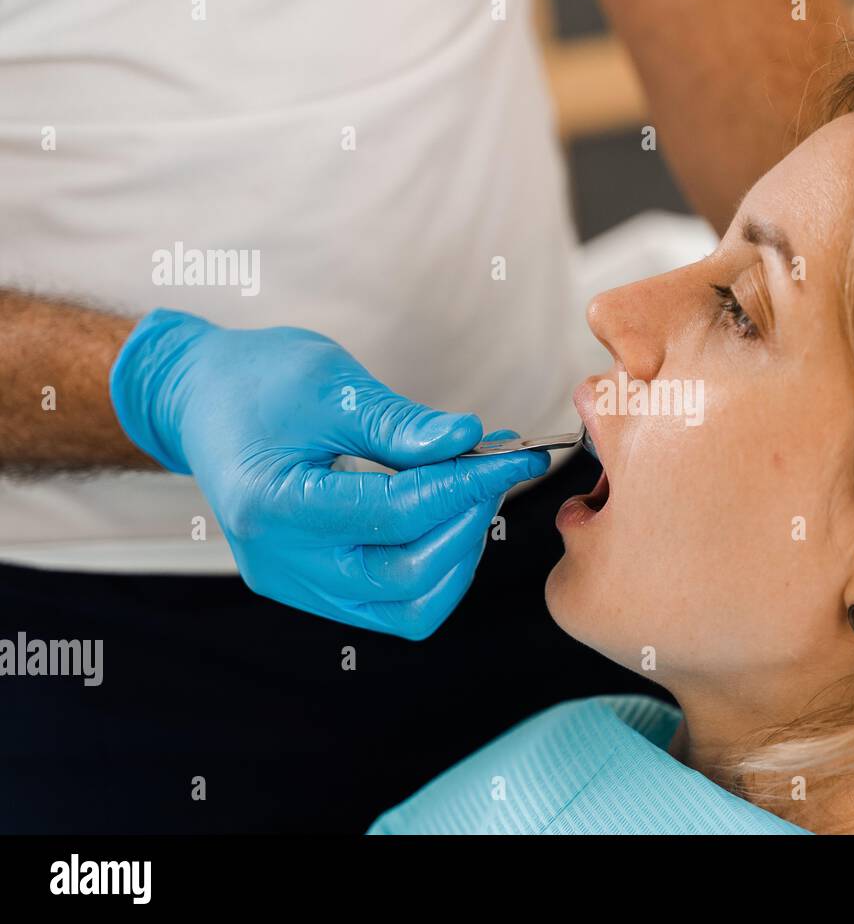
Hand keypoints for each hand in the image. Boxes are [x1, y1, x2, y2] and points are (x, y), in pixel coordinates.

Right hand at [109, 309, 548, 638]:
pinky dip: (430, 570)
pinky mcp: (307, 588)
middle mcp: (279, 561)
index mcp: (274, 504)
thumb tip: (470, 439)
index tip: (516, 453)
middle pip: (407, 576)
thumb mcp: (332, 386)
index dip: (467, 482)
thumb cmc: (261, 380)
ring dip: (456, 557)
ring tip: (473, 495)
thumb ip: (401, 424)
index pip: (398, 513)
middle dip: (467, 522)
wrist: (202, 399)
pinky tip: (446, 519)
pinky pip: (387, 605)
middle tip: (497, 470)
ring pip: (405, 608)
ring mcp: (291, 583)